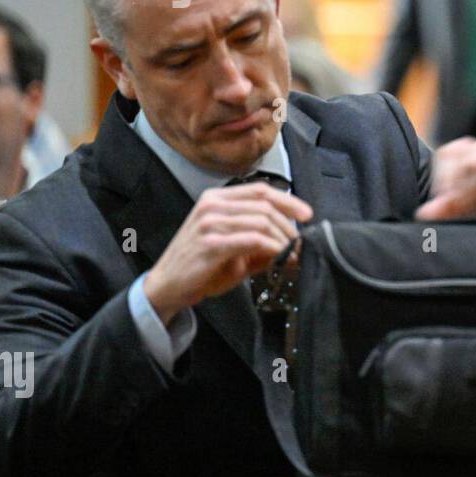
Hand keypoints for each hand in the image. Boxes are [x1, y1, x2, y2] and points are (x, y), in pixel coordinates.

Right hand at [143, 182, 313, 321]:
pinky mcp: (210, 243)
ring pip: (262, 222)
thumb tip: (295, 241)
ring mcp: (209, 222)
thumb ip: (262, 240)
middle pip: (265, 206)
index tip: (307, 214)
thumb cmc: (202, 266)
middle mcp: (212, 205)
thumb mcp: (235, 247)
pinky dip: (272, 248)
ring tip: (292, 253)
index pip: (261, 190)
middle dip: (289, 226)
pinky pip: (253, 239)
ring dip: (283, 239)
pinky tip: (280, 257)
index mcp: (217, 198)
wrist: (168, 286)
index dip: (288, 200)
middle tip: (300, 244)